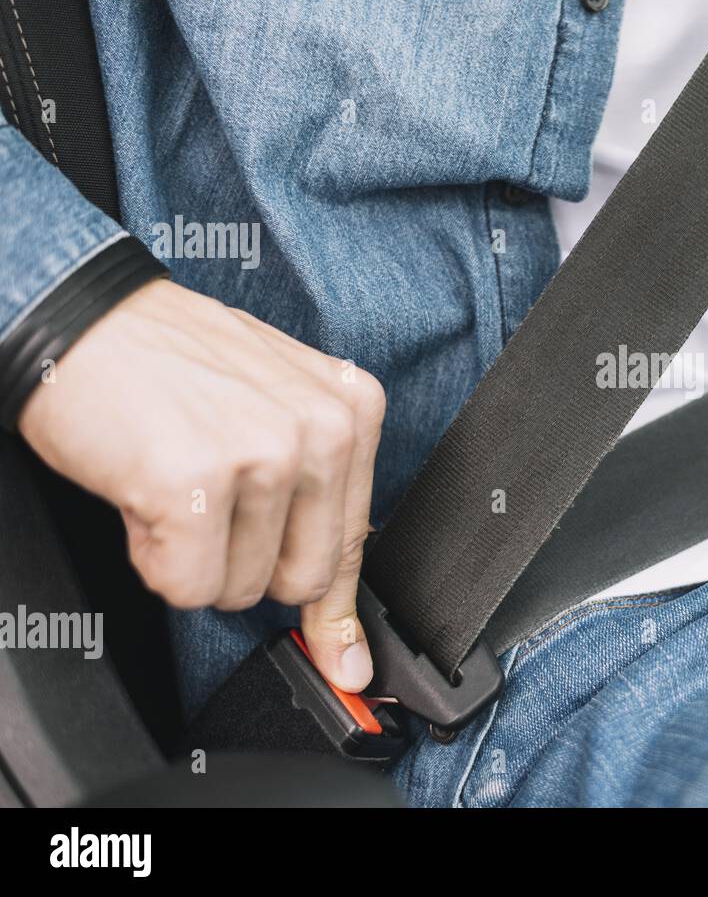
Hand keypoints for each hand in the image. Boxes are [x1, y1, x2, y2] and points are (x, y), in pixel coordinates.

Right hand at [17, 278, 385, 691]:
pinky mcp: (194, 482)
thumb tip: (340, 640)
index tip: (344, 660)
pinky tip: (144, 492)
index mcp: (352, 411)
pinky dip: (152, 557)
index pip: (353, 544)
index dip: (335, 610)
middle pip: (300, 580)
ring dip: (192, 555)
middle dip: (243, 565)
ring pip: (239, 589)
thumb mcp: (273, 411)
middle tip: (208, 503)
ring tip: (173, 481)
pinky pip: (185, 584)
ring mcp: (262, 453)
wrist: (82, 318)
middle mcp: (322, 429)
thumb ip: (314, 501)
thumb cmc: (172, 365)